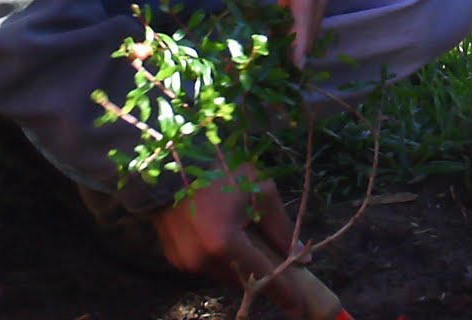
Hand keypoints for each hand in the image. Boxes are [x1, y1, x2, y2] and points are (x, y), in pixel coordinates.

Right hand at [152, 168, 306, 310]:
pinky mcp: (175, 259)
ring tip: (249, 243)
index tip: (299, 306)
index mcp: (224, 243)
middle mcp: (202, 259)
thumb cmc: (220, 171)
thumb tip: (300, 258)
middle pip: (242, 278)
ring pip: (224, 275)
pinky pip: (207, 268)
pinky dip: (221, 260)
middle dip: (261, 275)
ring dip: (240, 267)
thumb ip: (279, 228)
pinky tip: (225, 238)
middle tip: (278, 264)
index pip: (261, 275)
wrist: (170, 165)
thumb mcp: (259, 191)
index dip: (283, 291)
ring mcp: (185, 262)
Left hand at [180, 0, 336, 64]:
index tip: (295, 63)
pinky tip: (272, 47)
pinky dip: (290, 26)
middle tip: (277, 81)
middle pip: (312, 10)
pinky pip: (303, 5)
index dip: (299, 30)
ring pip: (311, 11)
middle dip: (297, 45)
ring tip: (274, 73)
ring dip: (295, 39)